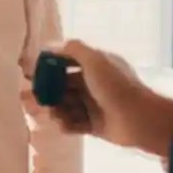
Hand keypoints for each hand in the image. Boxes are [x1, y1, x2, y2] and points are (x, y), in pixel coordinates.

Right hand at [46, 39, 172, 157]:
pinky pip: (74, 123)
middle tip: (35, 99)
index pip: (67, 63)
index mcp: (95, 66)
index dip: (50, 68)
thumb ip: (73, 49)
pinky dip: (67, 124)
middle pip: (63, 86)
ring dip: (57, 110)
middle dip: (49, 92)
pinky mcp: (94, 125)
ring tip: (56, 115)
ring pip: (66, 106)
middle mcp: (93, 84)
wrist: (139, 119)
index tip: (34, 74)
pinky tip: (64, 125)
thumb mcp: (95, 60)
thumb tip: (51, 46)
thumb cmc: (116, 86)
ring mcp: (94, 105)